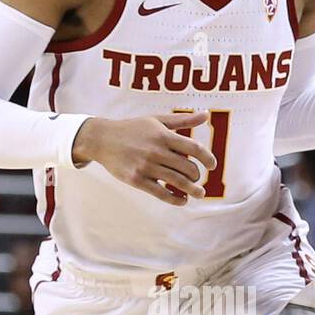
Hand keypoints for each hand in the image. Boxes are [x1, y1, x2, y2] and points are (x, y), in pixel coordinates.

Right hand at [72, 112, 215, 205]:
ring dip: (192, 190)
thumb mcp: (157, 120)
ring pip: (177, 182)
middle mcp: (156, 151)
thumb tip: (206, 115)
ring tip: (198, 193)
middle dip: (197, 176)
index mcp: (163, 135)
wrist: (102, 139)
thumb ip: (183, 120)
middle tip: (197, 179)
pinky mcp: (136, 180)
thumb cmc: (133, 128)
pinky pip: (161, 193)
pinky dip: (176, 199)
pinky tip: (182, 200)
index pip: (194, 148)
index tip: (212, 166)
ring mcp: (146, 166)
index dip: (208, 158)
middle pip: (188, 168)